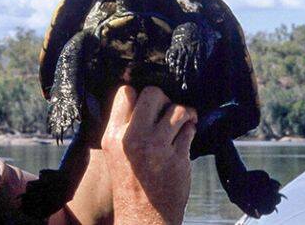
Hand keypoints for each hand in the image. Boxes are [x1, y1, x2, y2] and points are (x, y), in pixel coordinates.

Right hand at [101, 86, 196, 224]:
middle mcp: (133, 138)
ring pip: (178, 109)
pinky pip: (190, 129)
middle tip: (166, 112)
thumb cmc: (131, 184)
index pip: (125, 93)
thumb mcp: (116, 152)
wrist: (143, 218)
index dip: (139, 94)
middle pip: (154, 93)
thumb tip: (141, 96)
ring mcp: (157, 148)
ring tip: (183, 122)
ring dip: (184, 113)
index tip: (148, 105)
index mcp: (114, 136)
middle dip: (164, 99)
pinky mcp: (178, 158)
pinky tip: (186, 137)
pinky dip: (191, 130)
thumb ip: (124, 126)